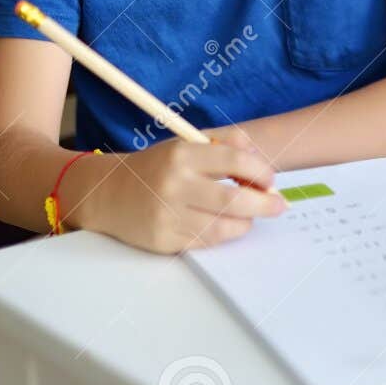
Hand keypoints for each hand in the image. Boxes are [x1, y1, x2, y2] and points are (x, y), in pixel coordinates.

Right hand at [67, 132, 285, 253]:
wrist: (106, 193)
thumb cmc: (156, 167)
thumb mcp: (186, 143)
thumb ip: (225, 142)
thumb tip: (258, 157)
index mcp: (183, 154)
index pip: (235, 161)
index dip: (261, 171)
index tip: (270, 179)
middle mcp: (175, 184)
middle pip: (235, 200)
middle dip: (265, 204)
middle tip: (279, 204)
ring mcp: (168, 215)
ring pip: (224, 226)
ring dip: (247, 222)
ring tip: (251, 215)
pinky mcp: (164, 240)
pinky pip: (206, 241)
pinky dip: (224, 234)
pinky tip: (228, 225)